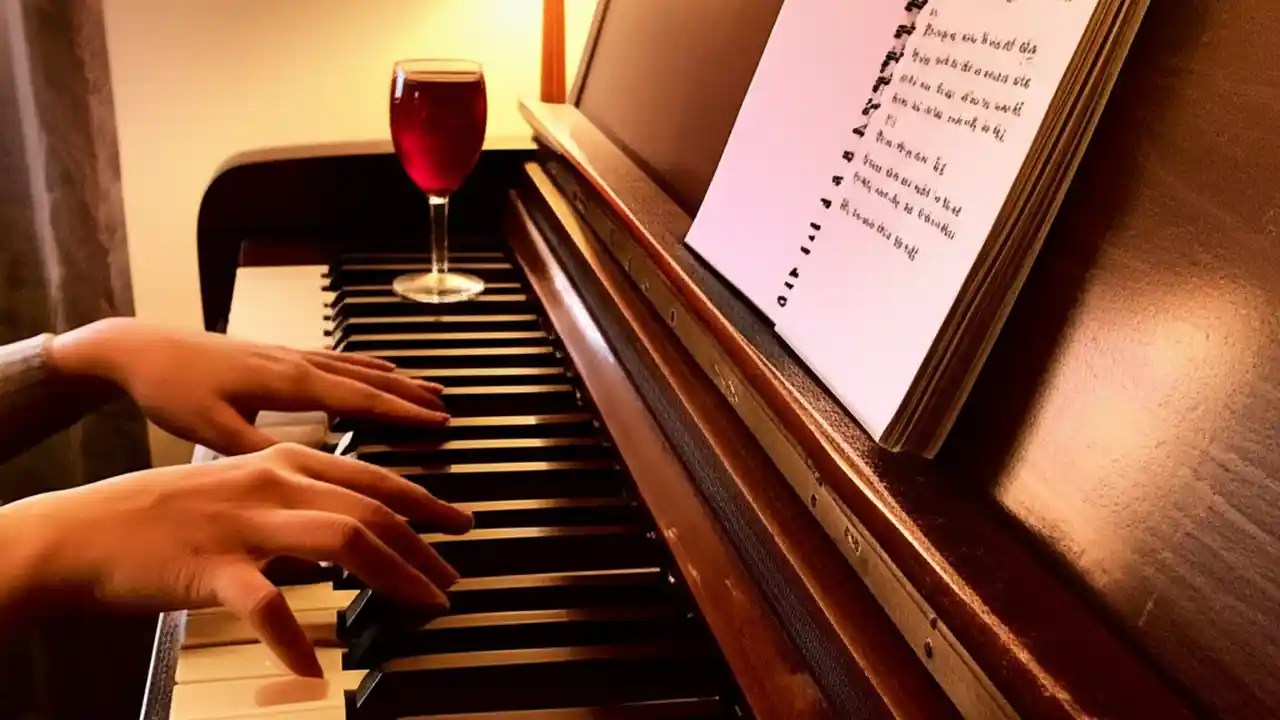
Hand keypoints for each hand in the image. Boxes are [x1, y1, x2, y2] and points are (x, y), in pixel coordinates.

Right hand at [0, 443, 470, 676]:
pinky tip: (310, 666)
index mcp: (283, 461)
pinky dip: (292, 638)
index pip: (373, 478)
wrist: (85, 532)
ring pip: (341, 541)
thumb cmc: (165, 514)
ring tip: (422, 604)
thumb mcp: (241, 486)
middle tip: (452, 578)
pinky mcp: (210, 568)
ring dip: (392, 576)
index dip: (425, 502)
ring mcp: (244, 524)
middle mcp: (272, 483)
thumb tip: (346, 526)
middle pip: (370, 509)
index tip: (459, 524)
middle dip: (422, 546)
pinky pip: (265, 605)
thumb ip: (296, 498)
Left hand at [49, 318, 446, 454]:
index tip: (440, 423)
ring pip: (357, 366)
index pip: (361, 398)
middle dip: (412, 395)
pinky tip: (377, 371)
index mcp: (288, 382)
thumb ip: (262, 450)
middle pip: (369, 379)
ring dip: (396, 379)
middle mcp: (297, 363)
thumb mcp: (211, 431)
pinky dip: (368, 367)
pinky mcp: (277, 354)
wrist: (138, 349)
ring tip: (430, 389)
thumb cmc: (171, 390)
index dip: (403, 413)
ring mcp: (289, 355)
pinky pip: (338, 359)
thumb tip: (308, 471)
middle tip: (450, 411)